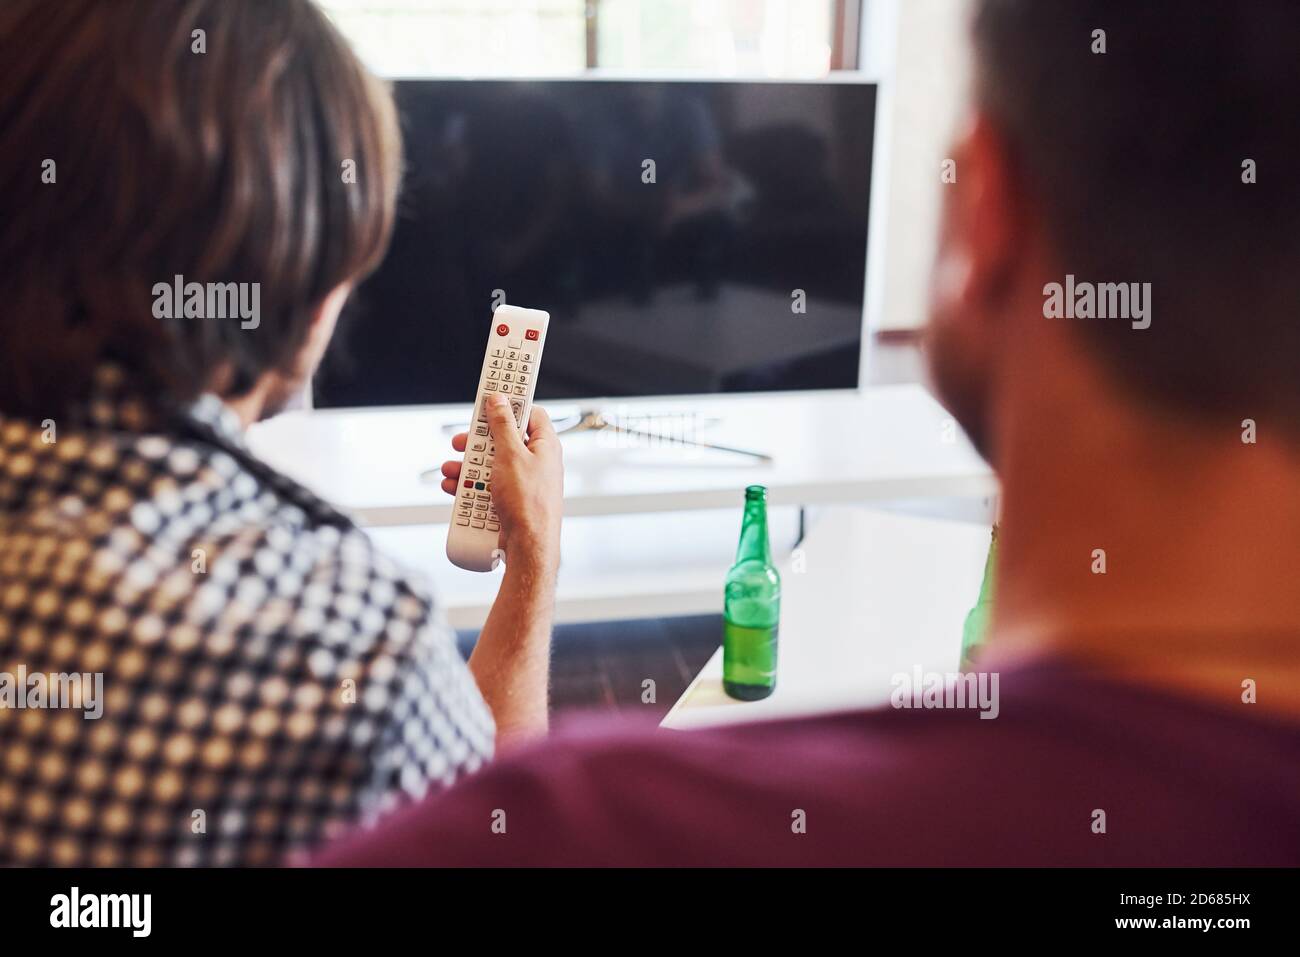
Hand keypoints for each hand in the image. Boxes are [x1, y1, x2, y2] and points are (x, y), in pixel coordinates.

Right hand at [440, 394, 562, 570]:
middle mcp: (537, 461)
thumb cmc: (528, 502)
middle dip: (479, 441)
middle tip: (461, 441)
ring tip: (451, 468)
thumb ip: (503, 425)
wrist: (528, 546)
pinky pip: (488, 486)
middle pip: (504, 440)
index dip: (509, 405)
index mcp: (545, 445)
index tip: (488, 401)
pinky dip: (470, 485)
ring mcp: (524, 482)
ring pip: (491, 464)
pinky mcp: (511, 500)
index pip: (530, 414)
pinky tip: (453, 486)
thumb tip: (499, 399)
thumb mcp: (510, 454)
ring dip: (468, 466)